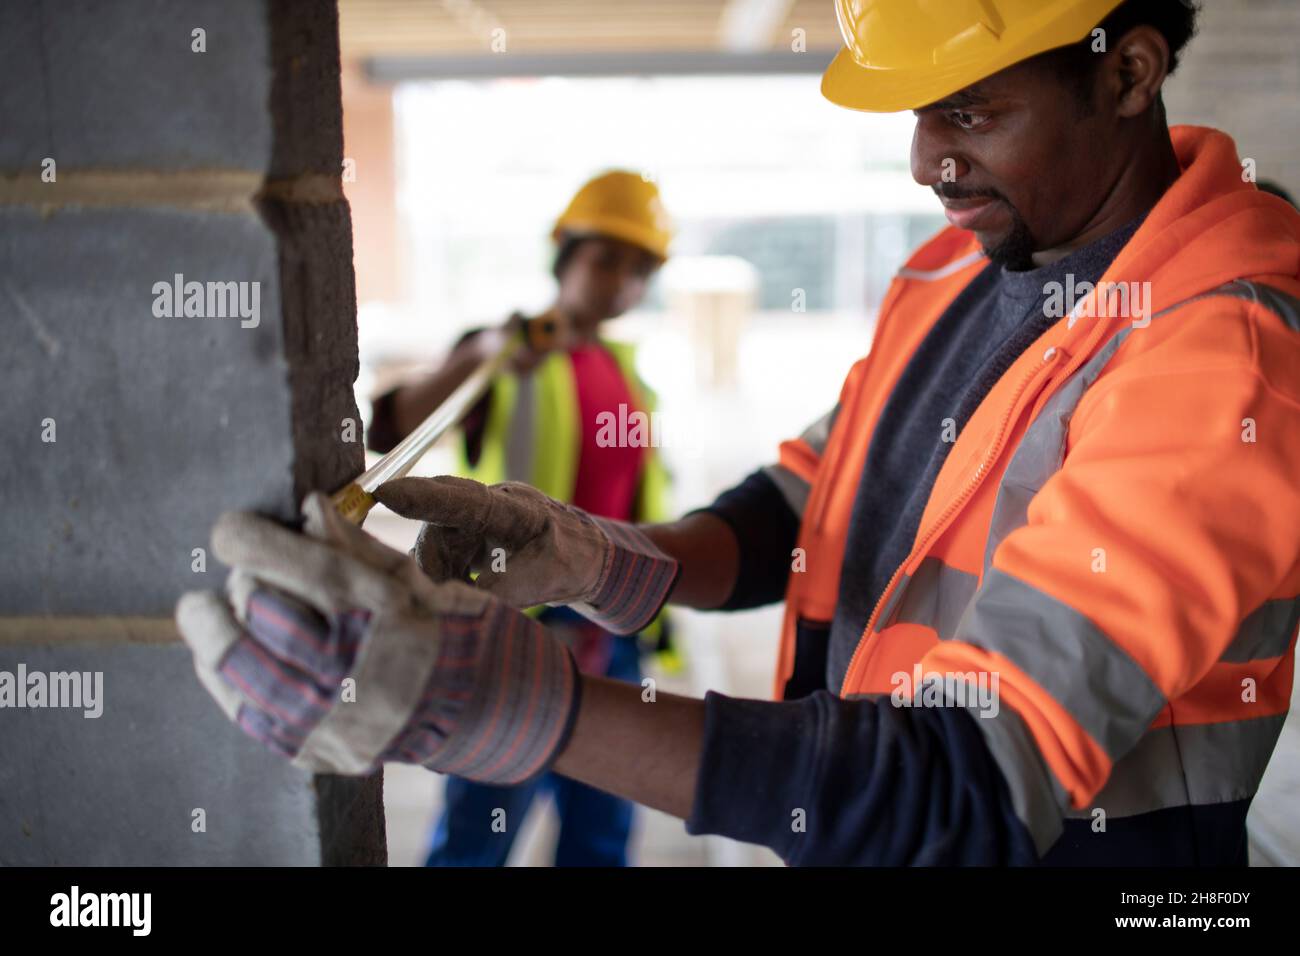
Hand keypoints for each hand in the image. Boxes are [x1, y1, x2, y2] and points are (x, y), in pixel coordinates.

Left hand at [174, 491, 579, 781]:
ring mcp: (329, 719)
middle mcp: (352, 671)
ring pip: (236, 664)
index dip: (247, 538)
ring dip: (211, 629)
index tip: (230, 527)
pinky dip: (222, 677)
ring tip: (206, 609)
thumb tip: (306, 508)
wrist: (487, 712)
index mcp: (383, 617)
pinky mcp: (313, 751)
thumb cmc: (453, 632)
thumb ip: (354, 546)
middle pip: (258, 609)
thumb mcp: (414, 578)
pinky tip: (221, 653)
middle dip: (240, 578)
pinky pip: (244, 712)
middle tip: (241, 568)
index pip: (295, 565)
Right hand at [374, 476, 679, 634]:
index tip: (384, 494)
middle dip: (431, 563)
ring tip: (460, 599)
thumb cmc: (577, 560)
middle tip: (437, 598)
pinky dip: (450, 576)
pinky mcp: (477, 533)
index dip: (420, 496)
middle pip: (439, 526)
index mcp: (512, 508)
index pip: (459, 498)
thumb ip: (505, 588)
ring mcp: (482, 518)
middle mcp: (491, 505)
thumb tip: (461, 602)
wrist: (597, 557)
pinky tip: (467, 591)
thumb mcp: (547, 578)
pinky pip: (448, 552)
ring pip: (440, 542)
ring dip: (442, 574)